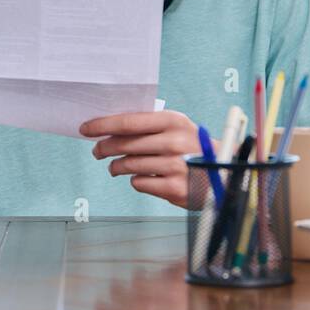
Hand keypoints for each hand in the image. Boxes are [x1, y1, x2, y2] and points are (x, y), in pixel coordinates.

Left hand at [80, 110, 201, 208]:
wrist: (224, 172)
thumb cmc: (193, 148)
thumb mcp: (177, 128)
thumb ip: (148, 126)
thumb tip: (110, 127)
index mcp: (173, 121)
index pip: (129, 122)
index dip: (103, 125)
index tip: (85, 128)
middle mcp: (174, 141)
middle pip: (124, 144)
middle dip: (104, 148)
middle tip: (97, 151)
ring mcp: (175, 166)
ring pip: (128, 165)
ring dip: (116, 167)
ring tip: (115, 167)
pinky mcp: (174, 188)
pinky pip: (139, 182)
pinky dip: (136, 180)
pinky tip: (143, 177)